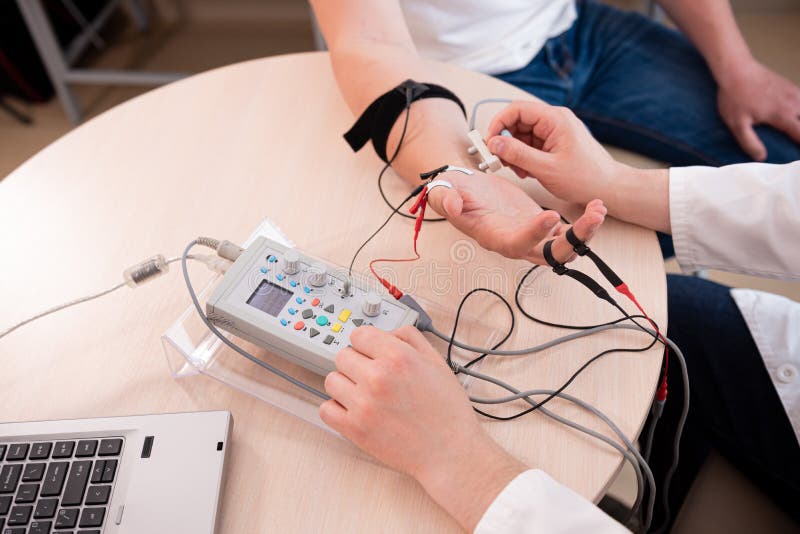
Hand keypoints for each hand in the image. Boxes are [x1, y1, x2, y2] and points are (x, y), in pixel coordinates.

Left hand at [320, 325, 525, 531]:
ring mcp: (363, 403)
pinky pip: (326, 409)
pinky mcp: (354, 429)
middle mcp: (377, 377)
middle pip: (342, 355)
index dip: (365, 343)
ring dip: (344, 385)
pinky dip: (336, 409)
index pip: (358, 334)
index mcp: (398, 357)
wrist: (450, 451)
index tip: (369, 353)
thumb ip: (410, 339)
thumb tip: (388, 333)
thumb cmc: (447, 411)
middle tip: (370, 377)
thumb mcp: (436, 362)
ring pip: (331, 380)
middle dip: (356, 363)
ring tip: (363, 394)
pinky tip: (354, 410)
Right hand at [423, 167, 606, 264]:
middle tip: (593, 217)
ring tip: (599, 208)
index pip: (517, 243)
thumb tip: (453, 208)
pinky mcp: (542, 226)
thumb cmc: (453, 192)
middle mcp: (515, 242)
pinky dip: (584, 223)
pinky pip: (567, 233)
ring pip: (564, 246)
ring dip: (585, 232)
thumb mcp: (444, 191)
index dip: (533, 234)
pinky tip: (595, 206)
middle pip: (549, 255)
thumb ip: (446, 200)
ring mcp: (531, 236)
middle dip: (574, 240)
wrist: (466, 189)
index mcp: (494, 236)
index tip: (549, 216)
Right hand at [485, 100, 671, 233]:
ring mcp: (554, 131)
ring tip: (518, 170)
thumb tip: (494, 143)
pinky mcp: (554, 142)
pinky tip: (527, 171)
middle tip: (500, 160)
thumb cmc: (585, 178)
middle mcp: (554, 120)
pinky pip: (530, 144)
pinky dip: (523, 157)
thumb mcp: (546, 168)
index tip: (491, 143)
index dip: (499, 123)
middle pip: (517, 121)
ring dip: (514, 152)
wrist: (608, 187)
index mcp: (555, 119)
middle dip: (505, 140)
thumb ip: (517, 154)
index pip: (517, 109)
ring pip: (522, 134)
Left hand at [716, 61, 799, 160]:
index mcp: (782, 115)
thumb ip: (749, 142)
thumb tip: (761, 157)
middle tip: (796, 141)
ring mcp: (793, 92)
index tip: (799, 157)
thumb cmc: (734, 97)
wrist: (735, 69)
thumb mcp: (737, 124)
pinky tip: (796, 116)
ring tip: (796, 130)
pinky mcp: (790, 86)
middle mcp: (793, 103)